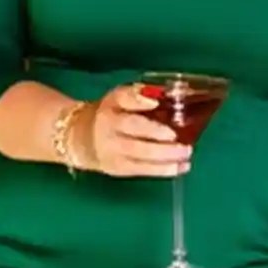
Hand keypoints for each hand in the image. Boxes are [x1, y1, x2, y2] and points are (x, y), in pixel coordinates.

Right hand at [73, 85, 192, 176]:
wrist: (80, 138)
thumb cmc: (109, 114)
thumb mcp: (117, 98)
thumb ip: (137, 96)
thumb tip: (161, 96)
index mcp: (111, 108)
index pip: (123, 101)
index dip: (138, 101)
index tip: (155, 102)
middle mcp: (109, 130)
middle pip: (134, 134)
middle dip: (159, 139)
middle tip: (182, 142)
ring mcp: (114, 152)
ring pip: (141, 157)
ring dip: (167, 158)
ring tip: (187, 156)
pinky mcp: (119, 169)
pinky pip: (143, 171)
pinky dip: (165, 170)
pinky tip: (182, 167)